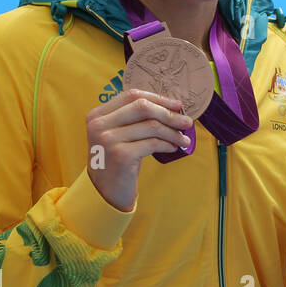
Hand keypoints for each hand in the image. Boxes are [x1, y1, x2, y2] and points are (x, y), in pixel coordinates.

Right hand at [86, 89, 194, 210]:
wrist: (105, 191)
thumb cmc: (117, 159)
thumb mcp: (120, 134)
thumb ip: (136, 118)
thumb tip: (174, 107)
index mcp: (97, 115)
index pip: (132, 95)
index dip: (158, 98)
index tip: (177, 105)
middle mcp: (99, 124)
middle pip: (143, 107)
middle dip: (169, 114)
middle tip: (187, 122)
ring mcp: (108, 139)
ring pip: (152, 126)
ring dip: (173, 132)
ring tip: (183, 139)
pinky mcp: (120, 154)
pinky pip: (153, 143)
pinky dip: (168, 144)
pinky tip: (173, 148)